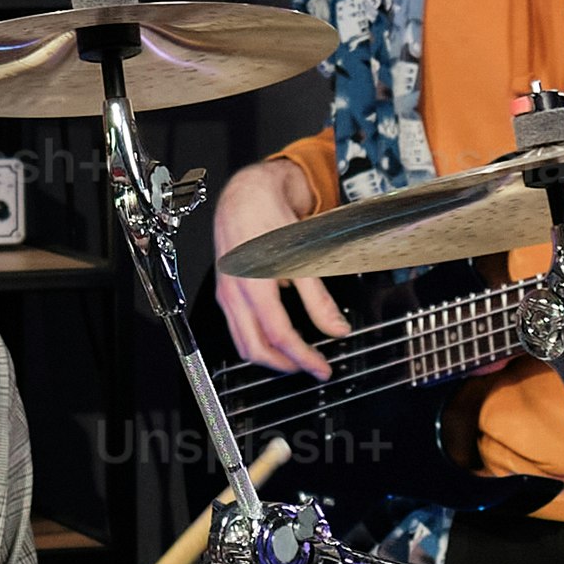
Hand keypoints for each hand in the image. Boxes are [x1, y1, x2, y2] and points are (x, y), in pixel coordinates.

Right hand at [211, 155, 355, 376]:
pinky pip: (238, 328)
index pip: (279, 334)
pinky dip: (257, 340)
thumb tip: (337, 327)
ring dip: (269, 357)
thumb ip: (318, 297)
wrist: (245, 195)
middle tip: (311, 368)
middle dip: (284, 365)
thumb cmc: (268, 216)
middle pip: (255, 347)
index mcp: (254, 284)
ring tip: (295, 358)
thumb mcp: (302, 255)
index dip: (303, 357)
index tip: (321, 368)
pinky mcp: (226, 292)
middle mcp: (234, 293)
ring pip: (243, 342)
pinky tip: (276, 338)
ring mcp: (227, 294)